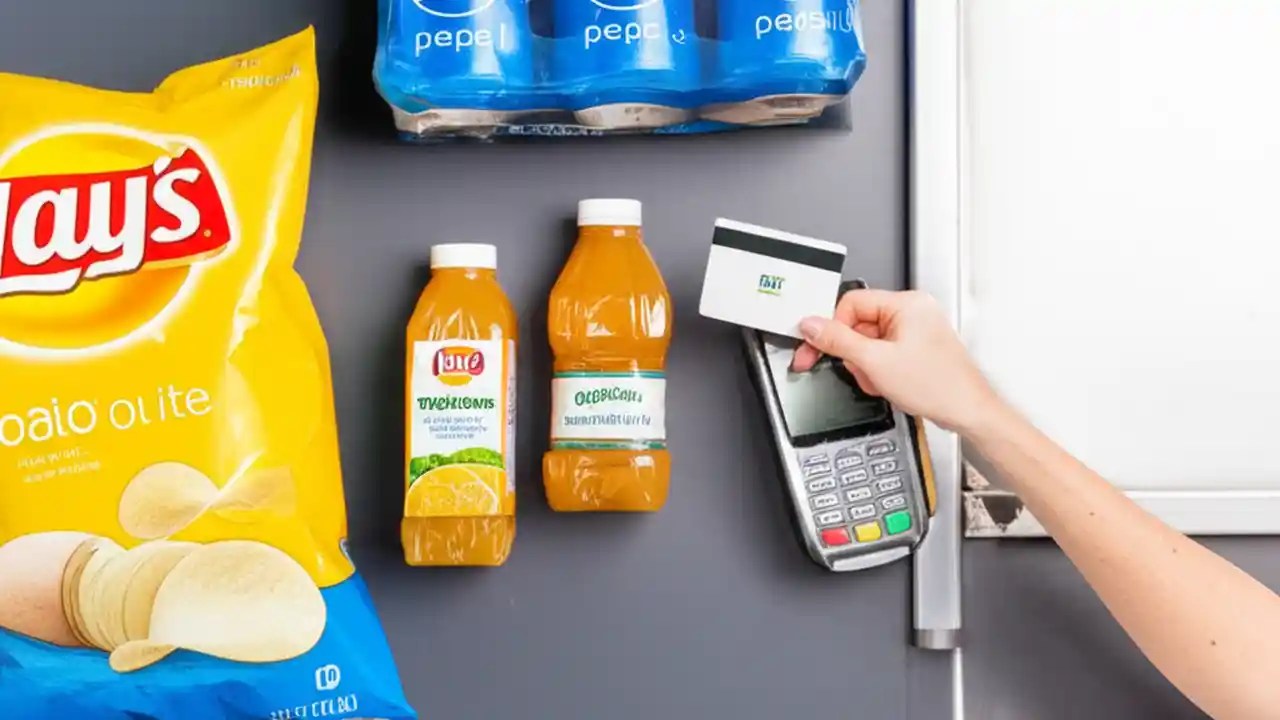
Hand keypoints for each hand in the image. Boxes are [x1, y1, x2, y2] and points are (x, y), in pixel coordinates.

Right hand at [792, 290, 1000, 433]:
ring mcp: (915, 330)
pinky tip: (889, 384)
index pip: (851, 303)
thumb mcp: (875, 362)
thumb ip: (838, 341)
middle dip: (854, 354)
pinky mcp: (916, 349)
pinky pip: (883, 353)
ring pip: (868, 343)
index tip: (817, 346)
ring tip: (882, 381)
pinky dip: (879, 370)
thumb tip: (811, 325)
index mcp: (906, 303)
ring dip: (867, 366)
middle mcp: (913, 311)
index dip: (832, 327)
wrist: (967, 411)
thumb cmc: (938, 385)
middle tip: (857, 370)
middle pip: (858, 325)